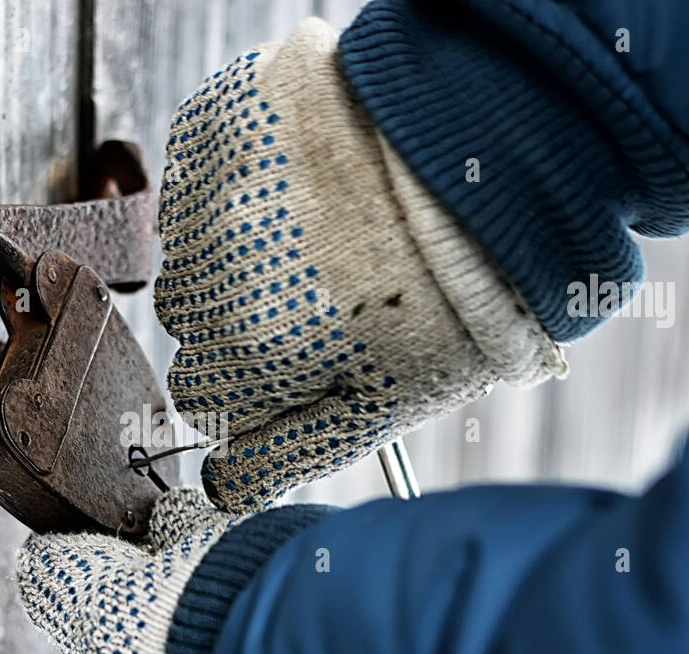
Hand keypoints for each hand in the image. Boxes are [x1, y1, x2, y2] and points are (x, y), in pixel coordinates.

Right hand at [156, 19, 564, 511]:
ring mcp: (206, 197)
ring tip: (318, 232)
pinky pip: (191, 177)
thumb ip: (289, 454)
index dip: (253, 382)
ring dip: (233, 251)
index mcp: (250, 354)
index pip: (201, 396)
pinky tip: (299, 184)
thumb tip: (223, 489)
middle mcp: (210, 278)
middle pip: (188, 324)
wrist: (501, 161)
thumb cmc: (456, 296)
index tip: (296, 356)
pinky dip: (230, 184)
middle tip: (317, 293)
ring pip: (186, 253)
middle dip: (239, 317)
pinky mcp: (213, 128)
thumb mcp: (384, 406)